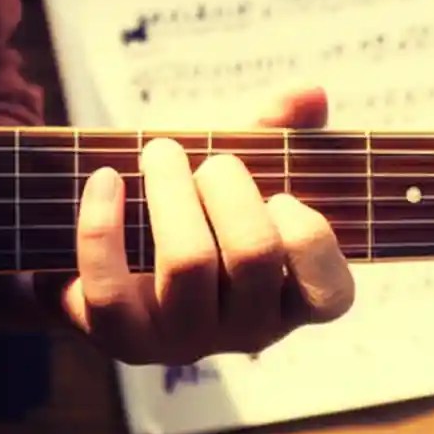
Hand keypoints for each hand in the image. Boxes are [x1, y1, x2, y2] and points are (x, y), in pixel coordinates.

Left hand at [49, 89, 354, 364]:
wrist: (115, 260)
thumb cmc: (199, 211)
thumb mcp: (244, 172)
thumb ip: (282, 134)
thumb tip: (311, 93)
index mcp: (293, 299)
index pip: (331, 294)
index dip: (308, 235)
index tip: (280, 196)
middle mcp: (248, 331)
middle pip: (254, 253)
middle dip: (229, 186)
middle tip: (209, 163)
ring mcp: (186, 340)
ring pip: (188, 262)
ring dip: (171, 189)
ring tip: (160, 154)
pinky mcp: (123, 340)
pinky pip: (111, 284)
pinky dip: (102, 222)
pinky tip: (104, 180)